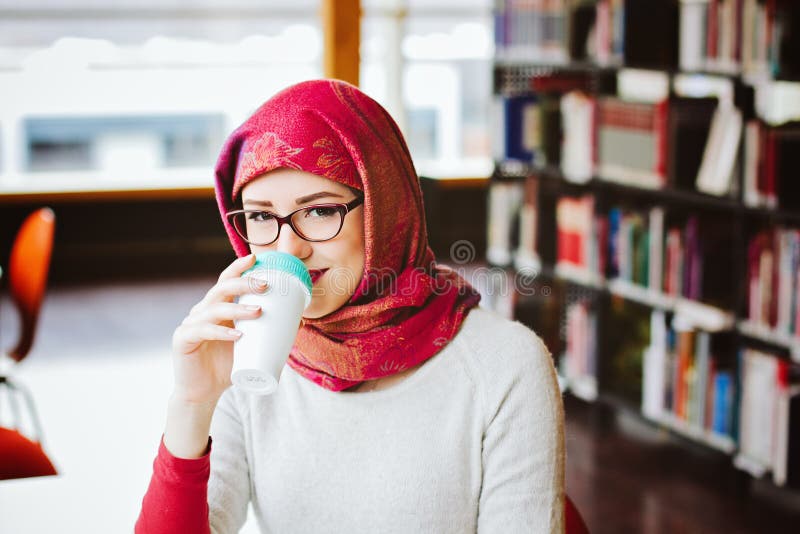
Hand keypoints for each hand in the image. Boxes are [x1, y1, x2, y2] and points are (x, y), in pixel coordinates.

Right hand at [170, 253, 266, 404]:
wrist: (203, 393)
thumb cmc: (227, 366)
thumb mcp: (249, 344)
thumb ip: (265, 331)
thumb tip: (298, 319)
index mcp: (217, 307)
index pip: (226, 281)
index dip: (238, 268)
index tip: (256, 258)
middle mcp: (202, 311)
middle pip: (221, 288)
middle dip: (243, 283)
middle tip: (264, 285)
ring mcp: (190, 324)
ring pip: (214, 308)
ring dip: (238, 308)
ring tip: (258, 311)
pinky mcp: (183, 340)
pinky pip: (202, 331)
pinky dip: (221, 332)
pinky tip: (238, 335)